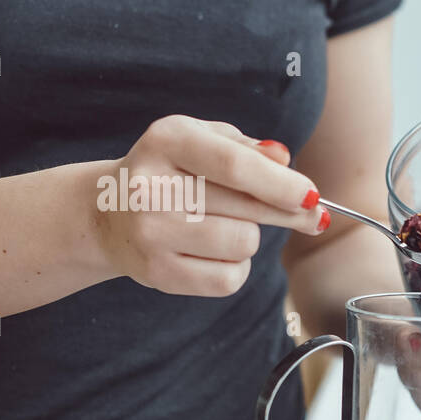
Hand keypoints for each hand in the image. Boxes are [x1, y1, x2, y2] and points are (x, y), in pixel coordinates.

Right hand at [93, 115, 328, 296]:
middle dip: (290, 213)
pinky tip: (216, 251)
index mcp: (167, 141)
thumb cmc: (172, 171)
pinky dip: (236, 267)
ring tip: (228, 225)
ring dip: (250, 237)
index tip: (313, 196)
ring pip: (243, 244)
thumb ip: (246, 148)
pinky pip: (229, 278)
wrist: (107, 213)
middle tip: (311, 216)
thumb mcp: (202, 141)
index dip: (282, 184)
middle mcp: (151, 186)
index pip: (236, 166)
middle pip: (248, 209)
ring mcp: (151, 233)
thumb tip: (284, 159)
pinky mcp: (157, 272)